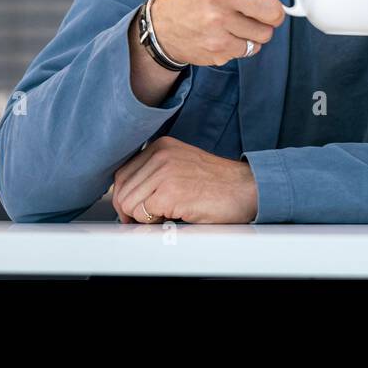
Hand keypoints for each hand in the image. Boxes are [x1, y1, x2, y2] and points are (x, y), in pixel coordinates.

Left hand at [112, 137, 258, 223]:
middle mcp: (160, 154)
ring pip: (128, 203)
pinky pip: (143, 214)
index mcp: (161, 146)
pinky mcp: (170, 192)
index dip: (124, 196)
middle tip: (147, 219)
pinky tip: (173, 216)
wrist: (246, 189)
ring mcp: (165, 172)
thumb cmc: (218, 183)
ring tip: (164, 215)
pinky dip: (154, 222)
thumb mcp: (180, 165)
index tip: (134, 209)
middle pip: (121, 189)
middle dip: (130, 210)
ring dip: (143, 217)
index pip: (122, 173)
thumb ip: (154, 173)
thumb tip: (126, 195)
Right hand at [149, 0, 294, 66]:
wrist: (164, 24)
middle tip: (261, 11)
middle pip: (275, 12)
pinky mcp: (217, 46)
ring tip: (239, 22)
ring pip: (265, 34)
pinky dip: (244, 44)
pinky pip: (251, 49)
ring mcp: (217, 22)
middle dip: (273, 14)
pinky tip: (228, 34)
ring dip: (257, 31)